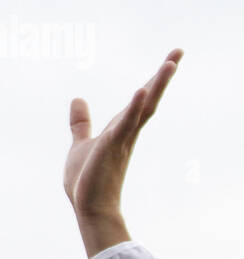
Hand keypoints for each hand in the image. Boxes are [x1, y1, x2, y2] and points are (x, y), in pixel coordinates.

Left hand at [64, 49, 181, 222]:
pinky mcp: (111, 148)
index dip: (153, 80)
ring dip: (156, 85)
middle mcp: (127, 132)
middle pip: (149, 98)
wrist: (89, 206)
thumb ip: (82, 122)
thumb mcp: (82, 143)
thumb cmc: (87, 179)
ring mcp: (121, 139)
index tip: (170, 59)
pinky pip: (124, 125)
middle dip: (162, 75)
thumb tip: (78, 99)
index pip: (141, 99)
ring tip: (170, 63)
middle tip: (179, 52)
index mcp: (121, 129)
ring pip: (143, 108)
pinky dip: (133, 108)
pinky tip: (140, 91)